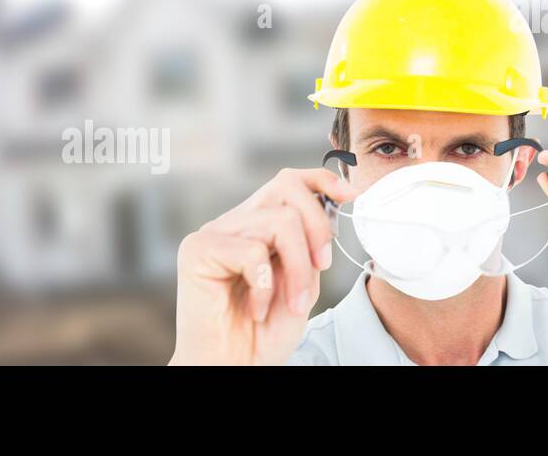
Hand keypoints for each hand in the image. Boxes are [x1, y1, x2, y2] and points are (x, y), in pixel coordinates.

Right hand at [169, 168, 354, 364]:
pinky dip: (265, 288)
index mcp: (254, 226)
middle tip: (322, 267)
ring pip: (279, 221)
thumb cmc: (262, 335)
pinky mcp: (197, 250)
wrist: (233, 367)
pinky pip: (253, 252)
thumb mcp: (302, 283)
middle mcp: (231, 223)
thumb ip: (311, 245)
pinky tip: (256, 309)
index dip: (320, 180)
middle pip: (286, 188)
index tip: (350, 195)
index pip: (287, 182)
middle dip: (318, 226)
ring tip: (290, 304)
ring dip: (298, 268)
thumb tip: (333, 204)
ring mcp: (212, 234)